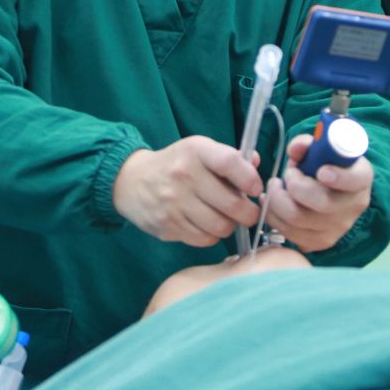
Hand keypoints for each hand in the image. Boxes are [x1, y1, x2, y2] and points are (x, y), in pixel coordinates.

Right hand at [113, 136, 261, 247]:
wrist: (132, 181)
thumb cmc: (176, 165)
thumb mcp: (199, 151)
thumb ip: (229, 157)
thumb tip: (257, 163)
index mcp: (195, 150)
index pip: (230, 162)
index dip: (250, 179)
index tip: (256, 189)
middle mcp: (183, 174)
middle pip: (232, 203)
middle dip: (248, 213)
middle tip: (249, 213)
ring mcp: (174, 202)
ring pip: (221, 226)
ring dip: (230, 226)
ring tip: (226, 219)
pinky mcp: (167, 225)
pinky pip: (205, 239)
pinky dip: (212, 236)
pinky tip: (207, 225)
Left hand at [262, 133, 372, 252]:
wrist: (333, 192)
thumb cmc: (326, 164)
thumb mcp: (320, 149)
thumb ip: (307, 144)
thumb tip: (295, 149)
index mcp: (360, 177)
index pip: (355, 180)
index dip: (339, 177)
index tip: (322, 170)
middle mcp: (353, 206)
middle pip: (321, 203)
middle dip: (295, 186)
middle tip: (287, 175)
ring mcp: (337, 228)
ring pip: (298, 219)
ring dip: (278, 200)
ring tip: (276, 187)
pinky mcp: (319, 242)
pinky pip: (289, 232)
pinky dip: (274, 216)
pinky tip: (275, 202)